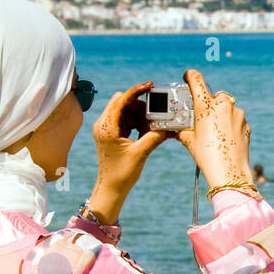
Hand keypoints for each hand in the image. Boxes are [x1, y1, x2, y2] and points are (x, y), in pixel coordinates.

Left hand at [89, 82, 171, 220]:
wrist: (111, 188)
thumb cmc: (121, 174)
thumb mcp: (141, 153)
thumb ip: (154, 137)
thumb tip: (169, 126)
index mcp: (107, 127)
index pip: (121, 100)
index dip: (136, 91)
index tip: (149, 85)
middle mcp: (103, 124)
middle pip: (122, 101)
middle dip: (139, 104)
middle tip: (153, 113)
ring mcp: (106, 128)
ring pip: (124, 109)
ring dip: (139, 113)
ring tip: (150, 126)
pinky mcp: (111, 132)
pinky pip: (125, 118)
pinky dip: (136, 121)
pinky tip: (145, 130)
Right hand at [175, 69, 252, 188]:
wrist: (229, 171)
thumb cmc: (206, 155)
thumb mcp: (189, 140)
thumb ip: (182, 129)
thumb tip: (174, 128)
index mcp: (206, 106)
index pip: (197, 81)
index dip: (191, 76)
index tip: (188, 75)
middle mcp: (223, 106)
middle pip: (215, 95)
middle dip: (209, 103)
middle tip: (203, 117)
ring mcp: (237, 114)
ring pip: (227, 107)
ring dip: (221, 114)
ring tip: (215, 132)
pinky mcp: (246, 123)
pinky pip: (236, 118)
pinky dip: (230, 124)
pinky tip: (226, 137)